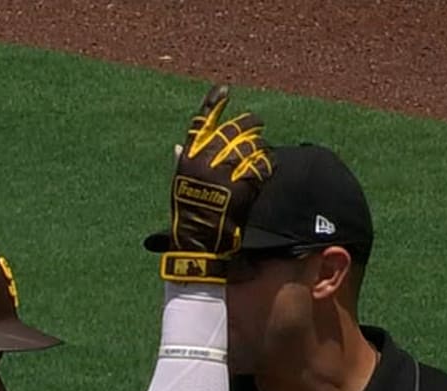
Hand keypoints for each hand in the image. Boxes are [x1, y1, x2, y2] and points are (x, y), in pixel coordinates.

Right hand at [147, 84, 272, 282]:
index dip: (212, 103)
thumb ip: (181, 163)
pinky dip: (265, 164)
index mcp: (187, 158)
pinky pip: (259, 167)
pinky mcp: (241, 186)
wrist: (198, 245)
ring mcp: (223, 173)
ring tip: (262, 147)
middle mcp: (204, 162)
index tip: (223, 89)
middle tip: (256, 122)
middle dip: (246, 124)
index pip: (200, 123)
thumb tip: (177, 145)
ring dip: (258, 145)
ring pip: (248, 147)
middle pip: (231, 131)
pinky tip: (269, 165)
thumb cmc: (186, 217)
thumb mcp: (179, 186)